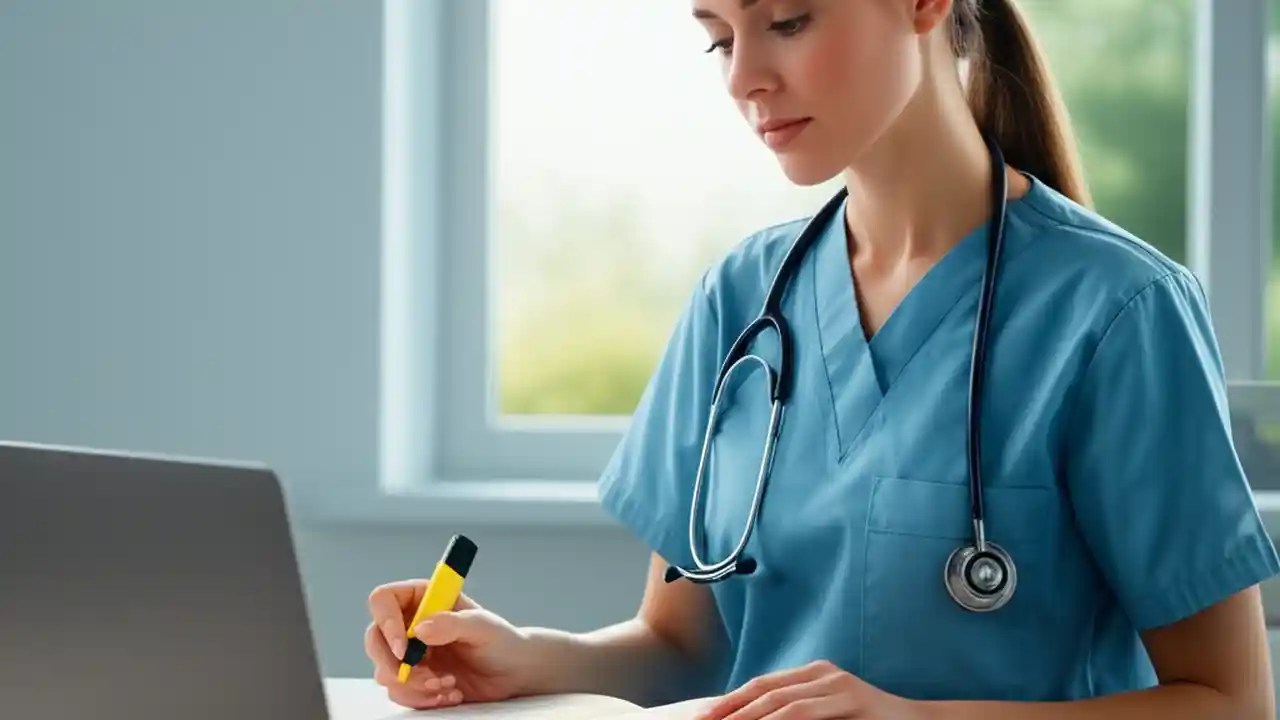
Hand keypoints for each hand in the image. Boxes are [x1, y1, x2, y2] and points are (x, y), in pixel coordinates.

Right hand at [364, 579, 540, 709]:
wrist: (512, 671)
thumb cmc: (501, 640)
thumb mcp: (482, 627)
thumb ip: (452, 623)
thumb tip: (420, 629)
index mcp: (423, 598)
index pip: (383, 600)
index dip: (386, 622)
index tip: (405, 648)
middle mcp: (410, 624)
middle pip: (375, 639)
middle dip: (394, 665)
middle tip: (425, 677)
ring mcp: (410, 653)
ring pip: (384, 671)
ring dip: (414, 685)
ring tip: (449, 684)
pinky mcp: (414, 679)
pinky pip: (400, 693)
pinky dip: (422, 698)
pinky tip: (450, 694)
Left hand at [693, 660, 925, 719]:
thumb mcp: (826, 717)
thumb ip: (795, 714)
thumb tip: (749, 719)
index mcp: (812, 674)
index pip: (761, 685)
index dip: (730, 701)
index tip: (704, 717)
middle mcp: (822, 673)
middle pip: (765, 691)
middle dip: (731, 710)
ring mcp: (838, 685)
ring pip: (781, 703)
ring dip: (749, 719)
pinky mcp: (850, 700)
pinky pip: (804, 714)